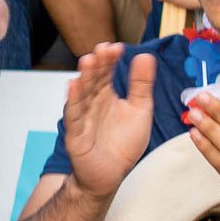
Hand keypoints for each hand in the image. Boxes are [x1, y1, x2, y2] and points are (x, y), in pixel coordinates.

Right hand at [62, 45, 157, 198]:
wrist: (111, 174)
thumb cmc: (123, 142)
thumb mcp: (140, 109)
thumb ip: (141, 84)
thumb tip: (145, 55)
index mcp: (106, 96)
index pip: (107, 73)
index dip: (110, 60)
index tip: (116, 46)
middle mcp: (92, 104)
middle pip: (93, 81)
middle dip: (97, 65)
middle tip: (102, 48)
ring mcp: (83, 118)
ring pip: (82, 95)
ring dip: (84, 78)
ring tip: (88, 60)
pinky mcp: (76, 135)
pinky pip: (74, 117)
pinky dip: (74, 102)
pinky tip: (73, 86)